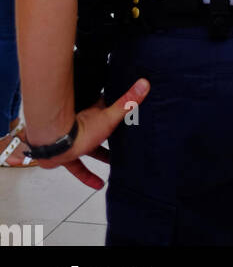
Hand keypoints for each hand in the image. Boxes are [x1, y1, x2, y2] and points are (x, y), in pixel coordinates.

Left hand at [25, 78, 149, 189]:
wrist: (54, 143)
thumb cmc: (81, 129)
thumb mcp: (109, 117)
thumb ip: (126, 103)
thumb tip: (144, 83)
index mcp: (94, 114)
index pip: (107, 108)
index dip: (116, 110)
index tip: (127, 112)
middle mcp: (83, 126)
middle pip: (100, 130)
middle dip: (111, 136)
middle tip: (123, 142)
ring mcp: (74, 142)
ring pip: (90, 150)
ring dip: (101, 156)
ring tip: (114, 163)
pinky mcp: (67, 157)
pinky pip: (79, 168)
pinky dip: (88, 176)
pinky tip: (97, 184)